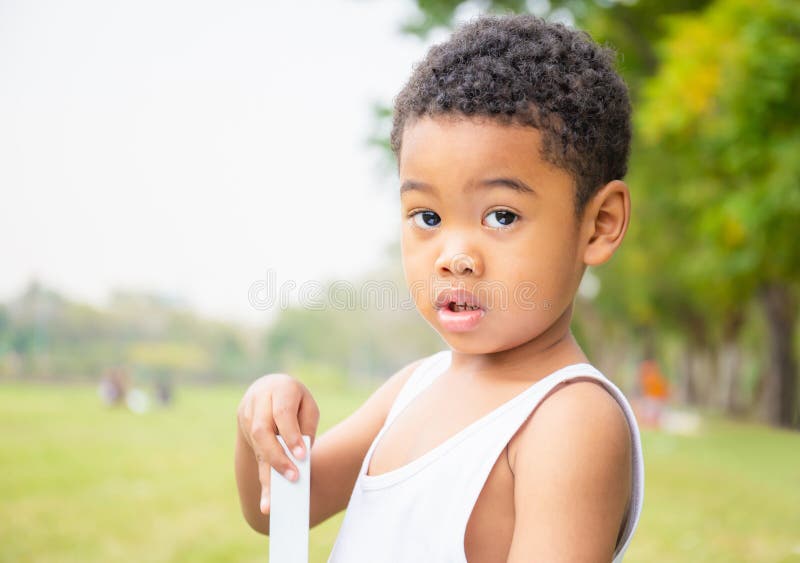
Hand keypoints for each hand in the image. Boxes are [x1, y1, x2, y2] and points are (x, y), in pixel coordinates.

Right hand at [236, 373, 319, 514]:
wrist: (268, 388)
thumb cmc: (295, 400)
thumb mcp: (307, 406)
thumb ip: (305, 427)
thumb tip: (300, 458)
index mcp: (279, 389)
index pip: (282, 414)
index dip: (291, 436)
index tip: (303, 457)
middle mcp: (258, 401)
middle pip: (262, 431)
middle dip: (278, 457)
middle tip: (294, 478)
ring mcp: (247, 416)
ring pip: (256, 446)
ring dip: (268, 473)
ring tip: (276, 502)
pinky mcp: (244, 431)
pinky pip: (255, 457)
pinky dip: (263, 479)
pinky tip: (267, 502)